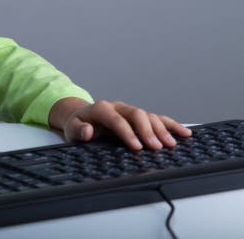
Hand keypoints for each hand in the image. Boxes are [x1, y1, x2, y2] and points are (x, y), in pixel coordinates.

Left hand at [49, 97, 191, 149]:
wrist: (80, 118)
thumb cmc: (77, 125)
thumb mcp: (71, 129)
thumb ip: (78, 130)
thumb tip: (87, 130)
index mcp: (101, 109)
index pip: (117, 120)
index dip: (127, 133)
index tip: (137, 147)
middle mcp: (117, 107)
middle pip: (136, 115)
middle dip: (147, 131)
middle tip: (156, 148)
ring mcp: (129, 111)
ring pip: (148, 116)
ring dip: (161, 130)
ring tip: (170, 144)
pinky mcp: (138, 117)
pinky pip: (157, 118)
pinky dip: (171, 125)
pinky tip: (184, 133)